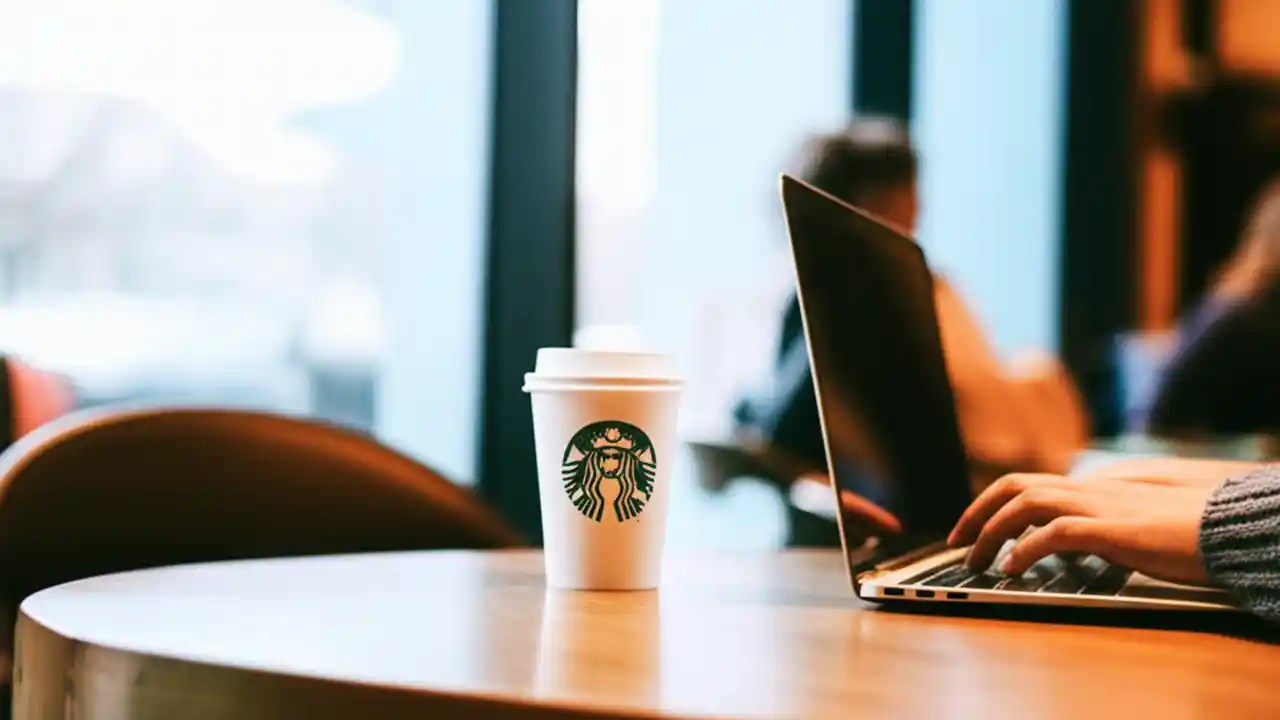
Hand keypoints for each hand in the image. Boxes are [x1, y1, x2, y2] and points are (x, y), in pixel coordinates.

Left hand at [947, 473, 1216, 584]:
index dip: (991, 503)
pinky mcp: (1109, 529)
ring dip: (991, 531)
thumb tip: (1066, 539)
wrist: (1223, 528)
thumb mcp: (1127, 524)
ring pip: (1025, 503)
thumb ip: (1095, 524)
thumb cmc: (1182, 530)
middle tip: (957, 544)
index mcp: (1089, 488)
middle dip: (977, 513)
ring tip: (975, 562)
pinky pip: (1054, 532)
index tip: (969, 529)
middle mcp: (1087, 490)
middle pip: (1013, 485)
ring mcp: (1097, 506)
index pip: (1026, 483)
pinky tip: (1011, 569)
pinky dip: (1025, 549)